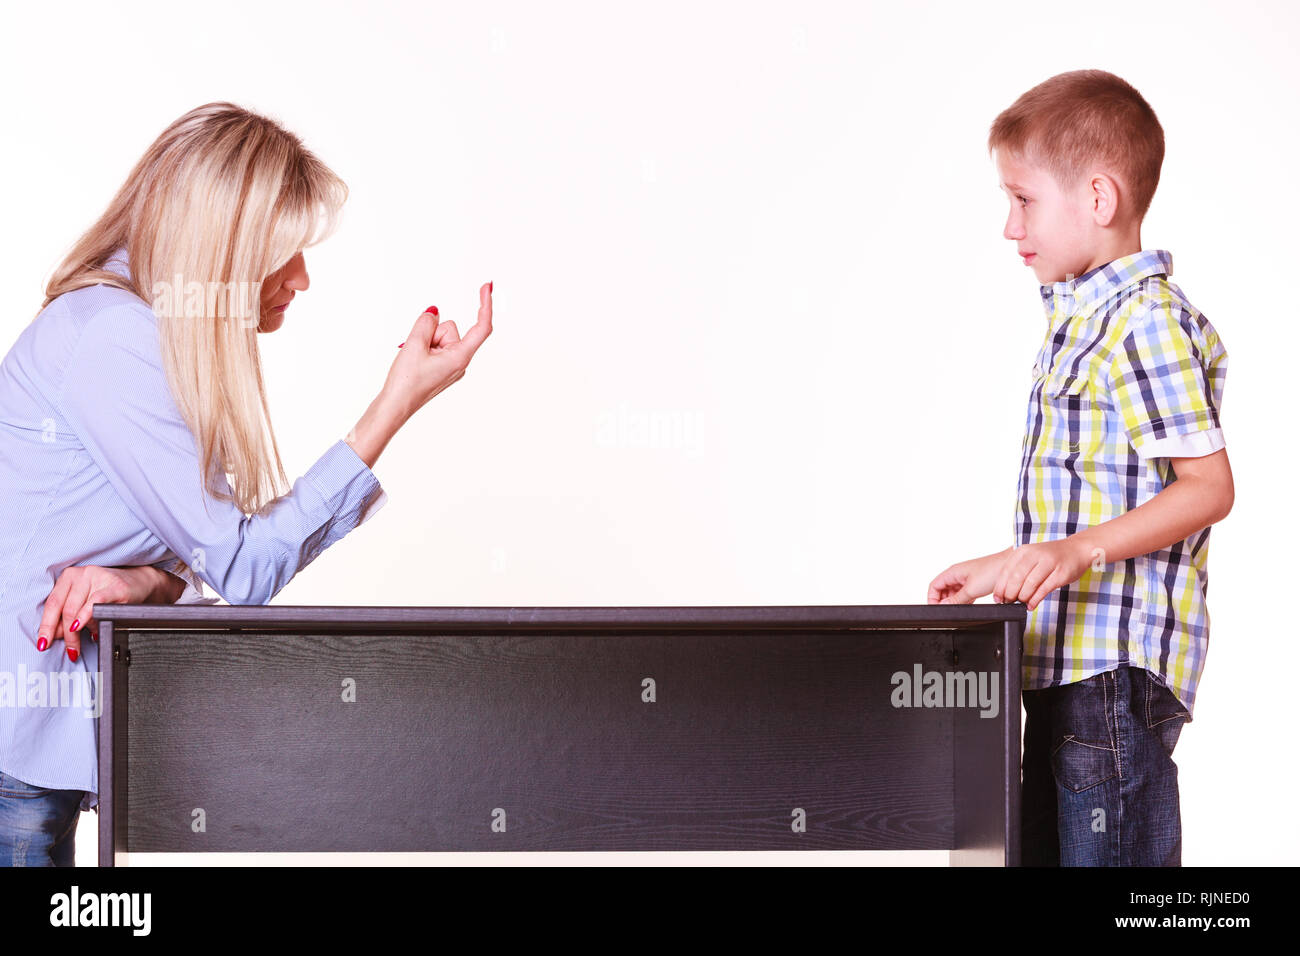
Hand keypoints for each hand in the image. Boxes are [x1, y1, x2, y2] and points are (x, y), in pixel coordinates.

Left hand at [36, 565, 169, 660]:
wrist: (142, 582)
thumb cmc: (110, 594)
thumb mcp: (84, 601)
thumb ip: (68, 615)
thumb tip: (55, 635)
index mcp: (69, 577)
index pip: (52, 604)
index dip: (46, 626)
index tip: (43, 643)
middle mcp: (81, 574)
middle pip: (65, 609)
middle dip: (64, 635)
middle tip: (69, 651)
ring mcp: (98, 578)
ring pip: (78, 610)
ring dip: (76, 634)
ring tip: (78, 647)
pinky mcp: (115, 586)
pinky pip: (96, 603)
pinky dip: (87, 618)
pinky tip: (86, 630)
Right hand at [384, 284, 492, 418]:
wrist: (395, 407)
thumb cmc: (406, 383)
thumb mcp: (414, 344)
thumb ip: (426, 322)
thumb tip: (434, 312)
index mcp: (460, 358)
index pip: (482, 327)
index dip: (485, 305)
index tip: (487, 286)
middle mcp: (460, 362)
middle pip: (450, 329)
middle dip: (432, 331)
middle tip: (417, 350)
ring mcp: (450, 366)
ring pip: (439, 336)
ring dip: (424, 340)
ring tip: (414, 358)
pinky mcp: (441, 368)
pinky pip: (433, 346)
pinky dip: (423, 347)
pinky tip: (414, 361)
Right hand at [927, 547, 1012, 604]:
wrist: (1012, 566)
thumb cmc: (993, 570)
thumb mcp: (971, 589)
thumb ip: (956, 599)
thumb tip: (943, 606)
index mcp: (953, 572)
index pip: (934, 586)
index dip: (932, 598)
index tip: (936, 609)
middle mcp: (958, 575)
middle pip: (942, 590)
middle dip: (942, 601)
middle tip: (947, 612)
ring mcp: (966, 579)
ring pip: (953, 593)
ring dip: (954, 602)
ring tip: (959, 609)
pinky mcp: (975, 584)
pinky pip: (963, 594)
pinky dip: (963, 601)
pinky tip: (967, 606)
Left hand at [992, 538, 1095, 610]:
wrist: (1077, 549)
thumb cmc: (1052, 556)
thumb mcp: (1032, 557)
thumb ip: (1018, 571)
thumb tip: (1004, 592)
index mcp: (1024, 551)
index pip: (1006, 570)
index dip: (1000, 587)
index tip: (997, 598)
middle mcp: (1035, 554)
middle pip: (1016, 578)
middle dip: (1010, 593)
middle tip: (1008, 602)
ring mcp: (1049, 563)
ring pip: (1029, 584)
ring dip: (1022, 597)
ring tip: (1020, 604)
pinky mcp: (1060, 573)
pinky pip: (1044, 589)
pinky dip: (1035, 600)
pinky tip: (1031, 605)